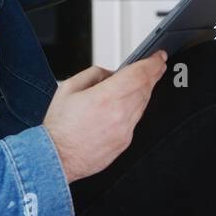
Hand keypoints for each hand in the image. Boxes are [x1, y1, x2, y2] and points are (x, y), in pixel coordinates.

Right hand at [42, 51, 168, 182]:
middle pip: (145, 88)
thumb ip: (94, 74)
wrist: (56, 157)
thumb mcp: (69, 88)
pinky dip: (136, 109)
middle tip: (158, 65)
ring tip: (144, 82)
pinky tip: (129, 104)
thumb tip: (110, 74)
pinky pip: (136, 120)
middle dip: (154, 74)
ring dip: (146, 91)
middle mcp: (119, 114)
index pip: (139, 74)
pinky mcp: (124, 142)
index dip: (152, 63)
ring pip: (143, 105)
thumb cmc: (59, 126)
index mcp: (105, 97)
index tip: (158, 57)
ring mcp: (124, 131)